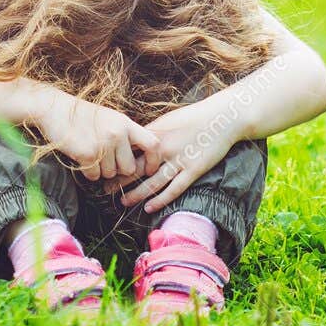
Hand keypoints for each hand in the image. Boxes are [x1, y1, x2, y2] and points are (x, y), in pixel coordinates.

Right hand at [32, 89, 160, 181]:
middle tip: (105, 159)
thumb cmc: (83, 116)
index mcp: (125, 123)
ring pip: (110, 174)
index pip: (152, 144)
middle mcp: (117, 133)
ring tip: (91, 153)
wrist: (55, 110)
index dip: (154, 161)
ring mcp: (103, 144)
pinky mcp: (87, 154)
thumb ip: (127, 134)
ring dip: (100, 170)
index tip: (149, 170)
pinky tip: (81, 157)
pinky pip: (94, 176)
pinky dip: (87, 172)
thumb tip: (142, 156)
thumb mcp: (111, 118)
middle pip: (129, 168)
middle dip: (118, 170)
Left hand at [116, 98, 238, 212]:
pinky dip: (160, 200)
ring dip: (136, 194)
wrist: (222, 118)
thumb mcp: (168, 120)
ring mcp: (178, 160)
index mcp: (155, 134)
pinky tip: (148, 208)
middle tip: (104, 190)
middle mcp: (163, 148)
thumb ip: (152, 133)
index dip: (115, 161)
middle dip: (119, 180)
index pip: (128, 150)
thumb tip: (134, 142)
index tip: (103, 169)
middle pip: (135, 168)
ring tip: (123, 202)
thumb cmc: (195, 117)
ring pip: (152, 182)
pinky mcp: (193, 170)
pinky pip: (173, 189)